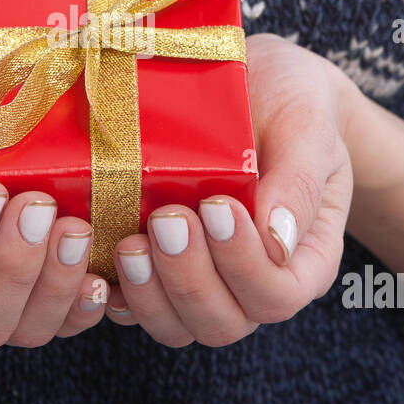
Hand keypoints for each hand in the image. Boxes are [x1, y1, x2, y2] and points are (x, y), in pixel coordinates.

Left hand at [105, 33, 354, 345]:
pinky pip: (131, 305)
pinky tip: (97, 252)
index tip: (219, 206)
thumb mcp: (306, 123)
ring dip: (148, 291)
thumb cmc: (289, 99)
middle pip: (222, 322)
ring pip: (174, 325)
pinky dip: (112, 290)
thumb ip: (299, 179)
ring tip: (130, 240)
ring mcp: (201, 277)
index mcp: (301, 255)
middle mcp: (252, 279)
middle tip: (168, 218)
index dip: (245, 265)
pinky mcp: (156, 266)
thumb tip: (277, 239)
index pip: (277, 295)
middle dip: (189, 279)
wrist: (254, 77)